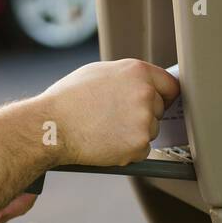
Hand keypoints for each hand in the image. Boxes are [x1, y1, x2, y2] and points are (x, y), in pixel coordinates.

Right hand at [38, 59, 179, 166]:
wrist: (51, 125)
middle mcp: (145, 93)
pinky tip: (106, 142)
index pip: (170, 85)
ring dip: (134, 134)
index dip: (163, 96)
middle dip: (142, 116)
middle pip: (159, 110)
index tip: (157, 103)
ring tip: (105, 129)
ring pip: (150, 131)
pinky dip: (127, 151)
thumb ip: (126, 77)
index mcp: (137, 71)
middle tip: (113, 118)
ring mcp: (144, 120)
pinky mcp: (138, 144)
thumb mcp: (98, 72)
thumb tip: (142, 84)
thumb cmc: (67, 99)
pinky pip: (142, 151)